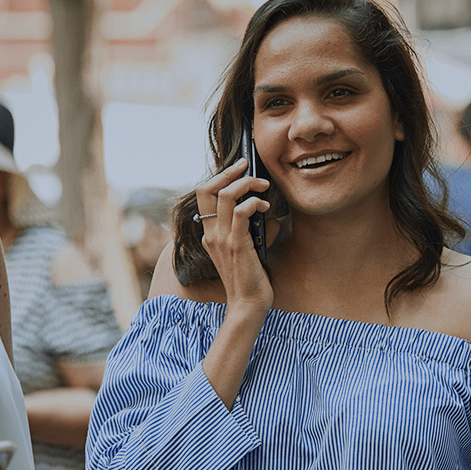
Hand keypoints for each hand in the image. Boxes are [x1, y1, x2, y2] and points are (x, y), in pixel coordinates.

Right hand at [195, 159, 274, 311]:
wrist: (248, 304)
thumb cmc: (250, 279)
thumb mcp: (246, 249)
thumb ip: (250, 230)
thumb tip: (266, 212)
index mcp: (209, 234)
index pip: (204, 196)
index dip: (219, 177)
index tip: (238, 169)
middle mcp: (210, 234)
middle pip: (207, 189)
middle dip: (228, 172)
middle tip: (247, 165)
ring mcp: (221, 239)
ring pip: (226, 196)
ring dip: (247, 184)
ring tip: (263, 185)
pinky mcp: (236, 245)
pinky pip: (242, 212)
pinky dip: (255, 202)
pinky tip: (265, 206)